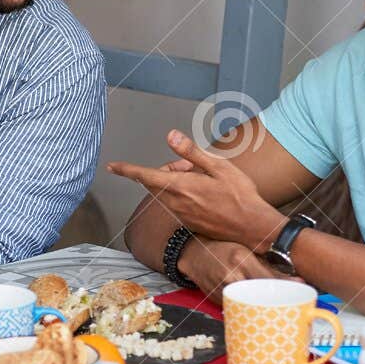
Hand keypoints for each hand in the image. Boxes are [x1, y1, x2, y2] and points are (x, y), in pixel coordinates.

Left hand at [108, 131, 285, 250]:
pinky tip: (206, 194)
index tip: (112, 166)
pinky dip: (184, 195)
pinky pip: (177, 204)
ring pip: (167, 193)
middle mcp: (176, 203)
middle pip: (158, 182)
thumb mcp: (219, 167)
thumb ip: (191, 152)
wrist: (252, 227)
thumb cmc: (240, 196)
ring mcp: (181, 215)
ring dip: (177, 182)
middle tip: (193, 166)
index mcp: (181, 186)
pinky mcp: (188, 223)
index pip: (145, 176)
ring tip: (204, 180)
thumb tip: (171, 136)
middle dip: (168, 169)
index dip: (127, 170)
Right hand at [180, 237, 286, 304]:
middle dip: (277, 297)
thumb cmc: (222, 247)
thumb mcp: (246, 249)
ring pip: (251, 304)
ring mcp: (223, 291)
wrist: (193, 254)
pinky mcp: (217, 301)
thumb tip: (296, 279)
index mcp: (240, 259)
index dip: (286, 284)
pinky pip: (238, 307)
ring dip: (264, 304)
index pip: (268, 277)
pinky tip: (257, 303)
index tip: (301, 287)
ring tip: (275, 302)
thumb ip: (268, 264)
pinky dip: (249, 305)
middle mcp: (231, 276)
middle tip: (291, 298)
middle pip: (262, 294)